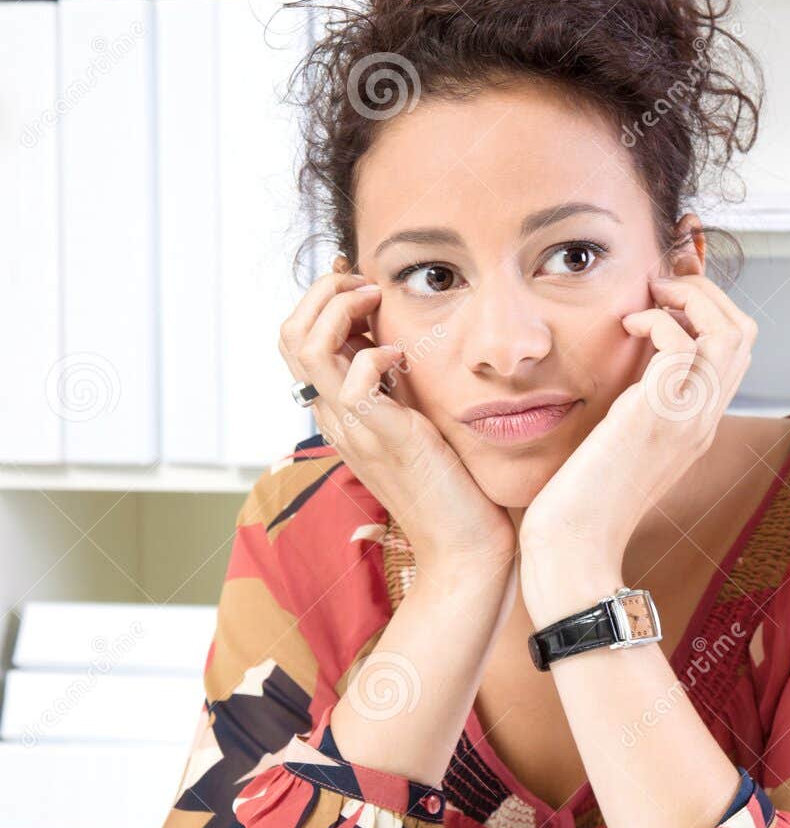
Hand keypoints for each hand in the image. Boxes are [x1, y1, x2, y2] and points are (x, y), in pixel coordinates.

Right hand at [278, 254, 516, 579]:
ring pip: (306, 348)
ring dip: (340, 308)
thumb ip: (395, 379)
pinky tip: (405, 360)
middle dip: (323, 291)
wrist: (464, 545)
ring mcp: (353, 428)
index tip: (362, 282)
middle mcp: (334, 417)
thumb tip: (392, 331)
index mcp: (337, 409)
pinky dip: (375, 354)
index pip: (296, 340)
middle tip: (368, 286)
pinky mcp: (383, 439)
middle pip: (288, 336)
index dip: (321, 298)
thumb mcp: (414, 414)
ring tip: (378, 304)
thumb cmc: (450, 480)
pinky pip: (353, 381)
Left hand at [519, 271, 756, 588]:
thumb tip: (630, 366)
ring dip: (689, 298)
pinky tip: (626, 330)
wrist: (577, 545)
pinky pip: (681, 343)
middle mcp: (704, 419)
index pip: (735, 353)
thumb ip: (640, 407)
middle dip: (706, 294)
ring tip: (649, 300)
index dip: (709, 312)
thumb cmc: (585, 501)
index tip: (666, 302)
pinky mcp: (658, 415)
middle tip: (660, 289)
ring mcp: (687, 418)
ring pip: (727, 331)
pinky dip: (656, 320)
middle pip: (743, 333)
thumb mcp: (624, 444)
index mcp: (698, 426)